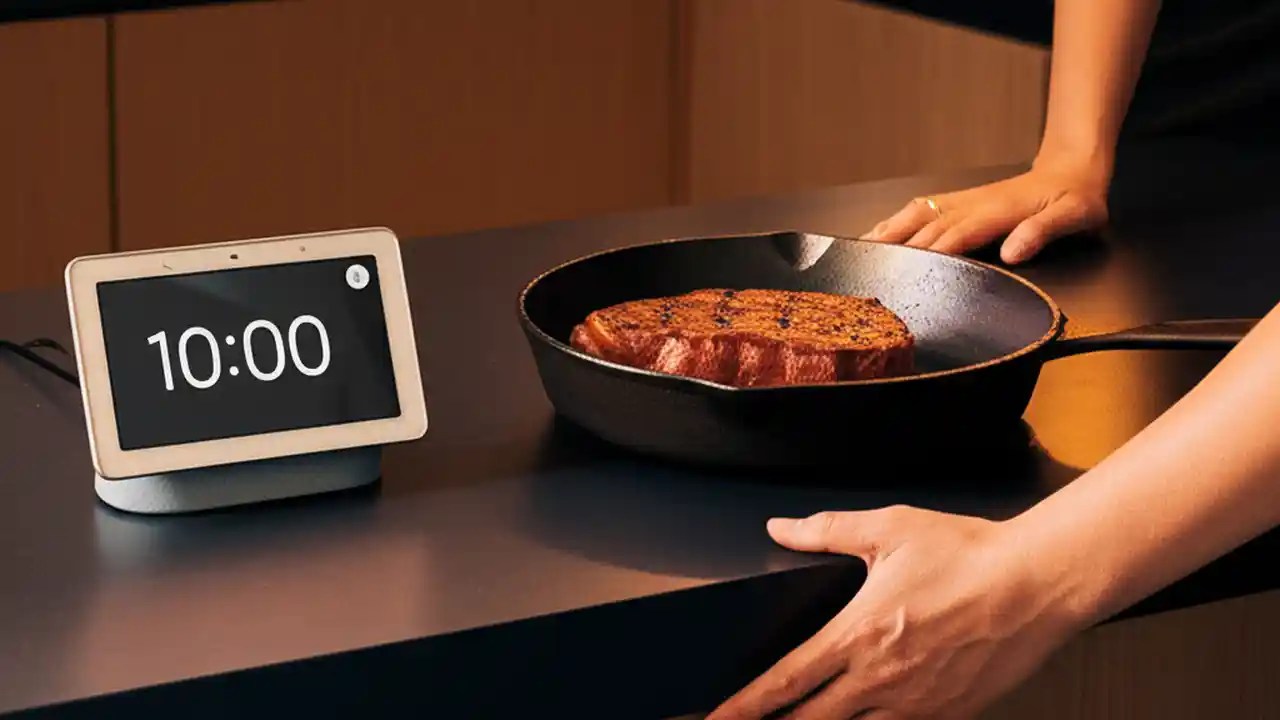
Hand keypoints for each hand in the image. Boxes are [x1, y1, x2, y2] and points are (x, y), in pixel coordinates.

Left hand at [707, 506, 1083, 719]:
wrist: (1038, 583)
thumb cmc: (969, 554)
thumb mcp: (889, 528)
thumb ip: (826, 531)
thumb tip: (782, 528)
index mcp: (859, 633)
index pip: (786, 680)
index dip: (746, 704)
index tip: (718, 717)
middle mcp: (882, 678)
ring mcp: (917, 703)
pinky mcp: (949, 714)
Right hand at [862, 157, 1109, 264]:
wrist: (1073, 166)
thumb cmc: (1075, 195)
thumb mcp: (1075, 214)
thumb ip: (1043, 231)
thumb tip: (1013, 251)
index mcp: (998, 211)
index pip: (957, 234)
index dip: (932, 253)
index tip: (908, 271)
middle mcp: (973, 203)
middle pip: (926, 226)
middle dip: (898, 248)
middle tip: (869, 270)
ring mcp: (963, 200)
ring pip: (916, 214)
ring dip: (888, 232)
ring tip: (860, 251)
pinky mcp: (959, 200)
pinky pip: (919, 208)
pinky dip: (894, 221)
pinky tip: (878, 234)